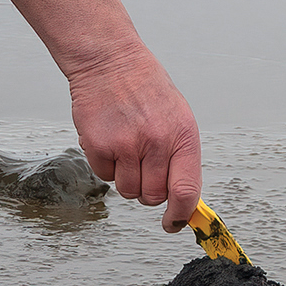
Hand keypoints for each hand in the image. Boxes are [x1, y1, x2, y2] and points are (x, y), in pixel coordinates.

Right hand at [6, 0, 202, 230]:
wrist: (110, 61)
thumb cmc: (146, 89)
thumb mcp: (177, 116)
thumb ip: (181, 157)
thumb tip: (184, 200)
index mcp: (183, 135)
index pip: (187, 191)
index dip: (181, 216)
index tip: (174, 224)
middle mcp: (157, 142)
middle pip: (153, 197)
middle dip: (148, 190)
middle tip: (143, 165)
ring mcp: (127, 145)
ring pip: (127, 191)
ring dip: (126, 177)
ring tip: (126, 147)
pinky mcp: (99, 146)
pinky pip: (104, 176)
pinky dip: (106, 165)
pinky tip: (109, 139)